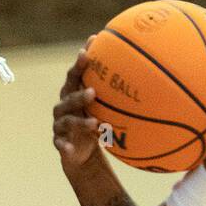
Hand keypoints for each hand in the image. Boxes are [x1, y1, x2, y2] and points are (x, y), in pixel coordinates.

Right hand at [53, 37, 104, 171]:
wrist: (82, 152)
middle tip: (93, 92)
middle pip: (68, 97)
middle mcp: (63, 106)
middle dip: (79, 94)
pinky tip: (70, 148)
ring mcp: (59, 124)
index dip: (79, 64)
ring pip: (67, 121)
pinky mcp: (59, 142)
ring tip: (94, 123)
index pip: (74, 75)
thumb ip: (115, 91)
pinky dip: (65, 146)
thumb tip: (145, 72)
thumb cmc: (95, 122)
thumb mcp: (105, 107)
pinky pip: (60, 144)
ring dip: (80, 122)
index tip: (86, 52)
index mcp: (72, 93)